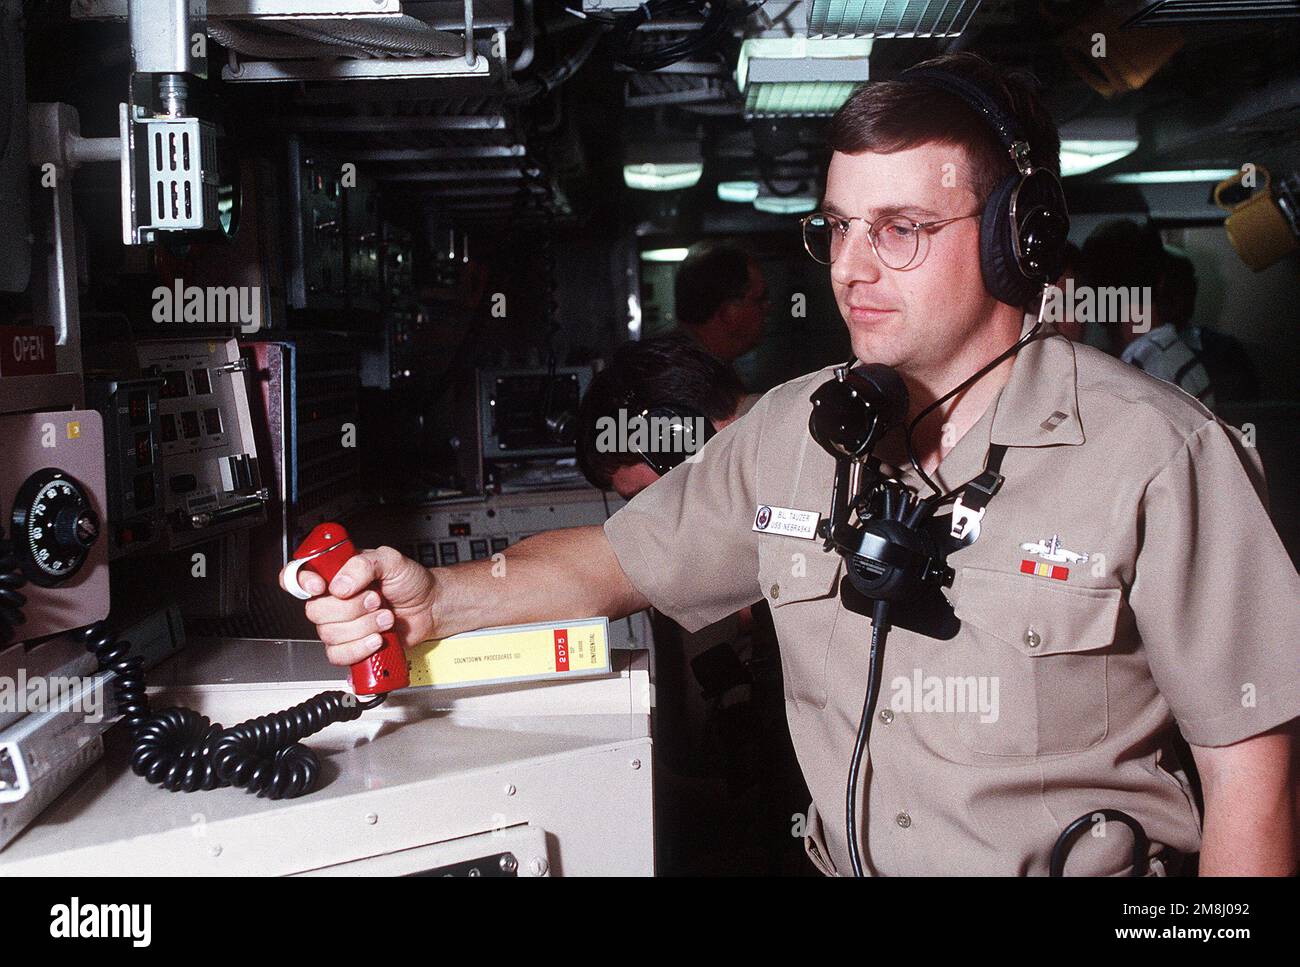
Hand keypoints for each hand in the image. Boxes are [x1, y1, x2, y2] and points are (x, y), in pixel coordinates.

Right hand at [280, 546, 436, 666]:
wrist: (430, 607)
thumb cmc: (410, 582)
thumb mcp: (391, 560)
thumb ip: (364, 564)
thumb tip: (340, 584)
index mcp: (336, 574)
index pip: (298, 576)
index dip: (301, 583)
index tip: (321, 587)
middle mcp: (334, 600)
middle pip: (315, 611)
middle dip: (350, 608)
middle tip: (375, 600)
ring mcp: (342, 624)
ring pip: (329, 635)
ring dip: (363, 627)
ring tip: (385, 617)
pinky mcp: (351, 646)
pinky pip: (338, 655)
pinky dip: (360, 649)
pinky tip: (377, 639)